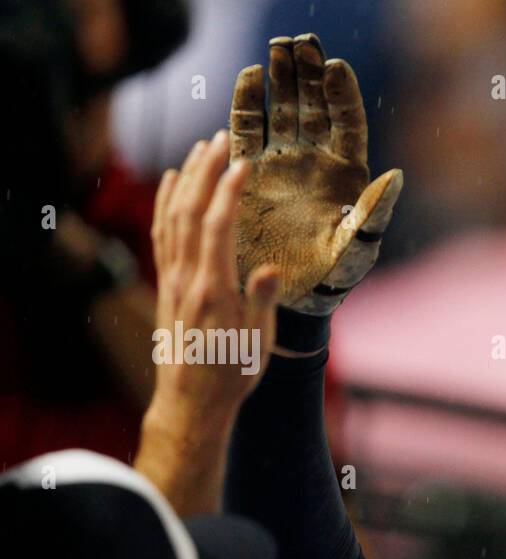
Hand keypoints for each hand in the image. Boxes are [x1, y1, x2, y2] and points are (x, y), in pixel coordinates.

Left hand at [150, 131, 280, 421]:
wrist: (193, 401)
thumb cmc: (232, 374)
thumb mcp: (259, 342)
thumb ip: (262, 301)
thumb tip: (272, 269)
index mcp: (214, 291)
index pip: (217, 228)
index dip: (228, 192)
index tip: (242, 163)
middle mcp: (187, 279)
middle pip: (191, 212)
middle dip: (206, 172)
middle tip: (221, 138)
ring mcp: (172, 280)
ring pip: (172, 218)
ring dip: (186, 179)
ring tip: (201, 150)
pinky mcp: (167, 284)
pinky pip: (161, 233)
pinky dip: (165, 202)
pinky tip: (172, 184)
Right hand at [229, 33, 401, 314]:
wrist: (289, 296)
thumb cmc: (333, 277)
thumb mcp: (357, 248)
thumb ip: (375, 214)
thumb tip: (397, 177)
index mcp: (346, 174)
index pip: (347, 123)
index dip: (342, 95)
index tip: (335, 67)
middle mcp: (314, 161)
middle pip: (313, 106)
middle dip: (308, 74)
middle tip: (302, 42)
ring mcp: (281, 162)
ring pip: (281, 110)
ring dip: (279, 78)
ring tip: (277, 47)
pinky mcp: (248, 171)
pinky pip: (246, 129)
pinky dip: (246, 103)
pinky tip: (248, 76)